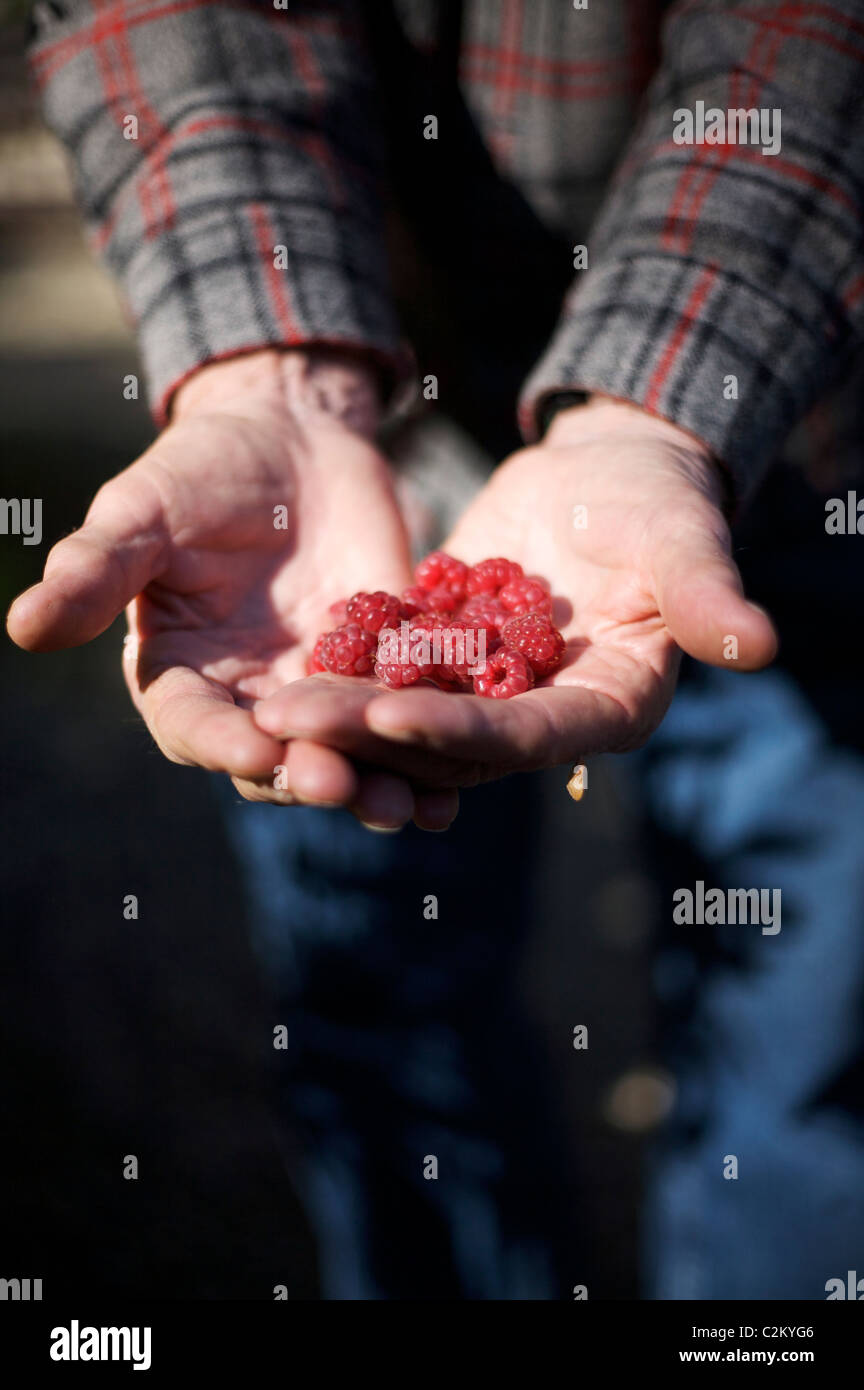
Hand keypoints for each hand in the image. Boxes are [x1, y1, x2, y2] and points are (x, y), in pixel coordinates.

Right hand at [7, 349, 457, 829]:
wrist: (296, 439)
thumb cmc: (203, 469)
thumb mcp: (144, 510)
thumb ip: (98, 570)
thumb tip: (20, 629)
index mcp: (181, 676)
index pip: (195, 724)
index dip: (225, 741)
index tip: (262, 750)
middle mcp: (250, 702)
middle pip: (279, 760)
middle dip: (315, 777)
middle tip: (353, 792)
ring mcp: (321, 697)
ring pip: (348, 757)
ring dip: (381, 784)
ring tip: (418, 808)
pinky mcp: (385, 680)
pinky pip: (407, 724)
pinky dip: (434, 749)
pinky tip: (469, 776)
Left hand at [254, 397, 776, 786]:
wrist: (605, 471)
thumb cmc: (657, 497)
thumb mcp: (680, 535)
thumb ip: (705, 592)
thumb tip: (760, 646)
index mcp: (605, 706)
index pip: (527, 734)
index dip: (461, 730)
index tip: (389, 712)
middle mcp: (542, 718)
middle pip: (451, 744)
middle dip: (372, 735)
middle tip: (289, 721)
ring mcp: (490, 696)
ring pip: (407, 721)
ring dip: (342, 718)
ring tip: (270, 705)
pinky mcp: (447, 663)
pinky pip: (386, 678)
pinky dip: (340, 678)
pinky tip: (279, 670)